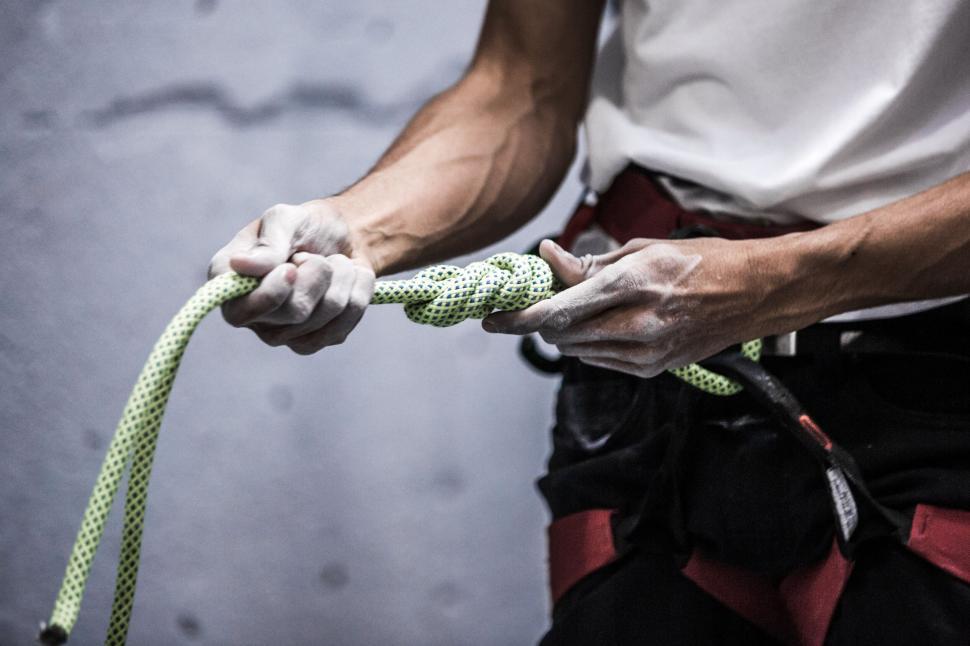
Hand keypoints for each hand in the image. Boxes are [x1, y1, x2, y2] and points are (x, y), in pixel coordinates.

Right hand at [207, 200, 375, 353]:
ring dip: (340, 279)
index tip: (291, 268)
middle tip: (314, 256)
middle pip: (294, 313)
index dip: (271, 295)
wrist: (344, 237)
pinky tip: (347, 278)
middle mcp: (252, 315)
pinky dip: (356, 291)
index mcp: (230, 283)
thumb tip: (240, 265)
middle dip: (317, 275)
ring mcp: (285, 333)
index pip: (239, 312)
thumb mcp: (285, 219)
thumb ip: (267, 243)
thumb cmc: (305, 225)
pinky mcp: (317, 340)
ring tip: (331, 263)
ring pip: (325, 316)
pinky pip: (344, 324)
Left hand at [482, 238, 777, 377]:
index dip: (519, 318)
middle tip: (527, 305)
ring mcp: (646, 352)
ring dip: (561, 333)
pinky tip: (595, 325)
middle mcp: (637, 324)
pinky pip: (600, 361)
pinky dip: (586, 344)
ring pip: (577, 350)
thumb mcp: (644, 249)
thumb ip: (591, 264)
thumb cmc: (704, 262)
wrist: (756, 294)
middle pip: (561, 335)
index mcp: (634, 284)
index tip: (492, 318)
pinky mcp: (653, 369)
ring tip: (566, 310)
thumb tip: (548, 259)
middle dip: (537, 322)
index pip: (558, 310)